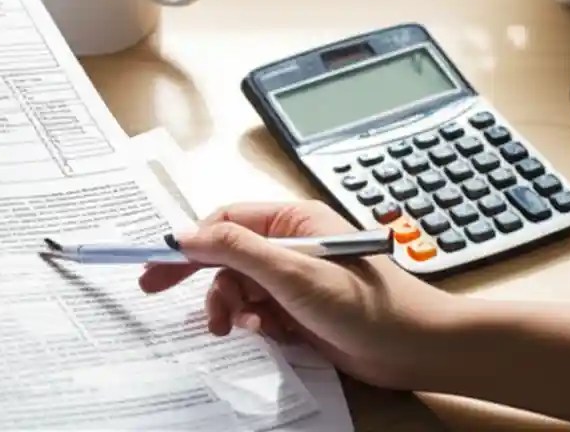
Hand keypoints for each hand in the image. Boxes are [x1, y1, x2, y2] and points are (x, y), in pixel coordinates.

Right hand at [139, 201, 457, 388]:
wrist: (416, 349)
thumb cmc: (366, 303)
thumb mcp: (292, 272)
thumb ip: (236, 250)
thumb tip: (186, 235)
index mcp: (292, 220)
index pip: (224, 221)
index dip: (189, 241)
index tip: (158, 262)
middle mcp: (292, 244)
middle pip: (226, 253)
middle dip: (198, 275)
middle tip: (153, 289)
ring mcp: (296, 278)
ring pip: (239, 287)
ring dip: (229, 306)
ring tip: (232, 327)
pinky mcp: (301, 310)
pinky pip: (258, 312)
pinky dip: (253, 323)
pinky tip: (265, 334)